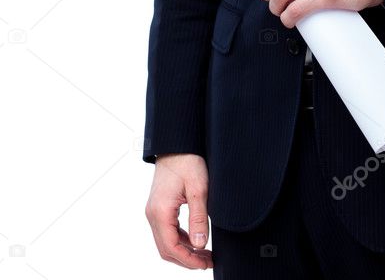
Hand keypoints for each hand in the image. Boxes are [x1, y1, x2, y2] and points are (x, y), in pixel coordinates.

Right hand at [145, 153, 211, 269]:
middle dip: (187, 259)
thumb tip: (200, 245)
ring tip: (205, 255)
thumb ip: (198, 218)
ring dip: (184, 251)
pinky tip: (195, 240)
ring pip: (166, 242)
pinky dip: (180, 240)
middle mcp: (153, 214)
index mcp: (160, 211)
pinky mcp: (159, 207)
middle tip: (208, 262)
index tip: (205, 264)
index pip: (171, 247)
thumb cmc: (187, 161)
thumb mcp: (199, 189)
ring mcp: (154, 211)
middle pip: (166, 249)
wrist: (177, 144)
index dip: (188, 260)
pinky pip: (167, 231)